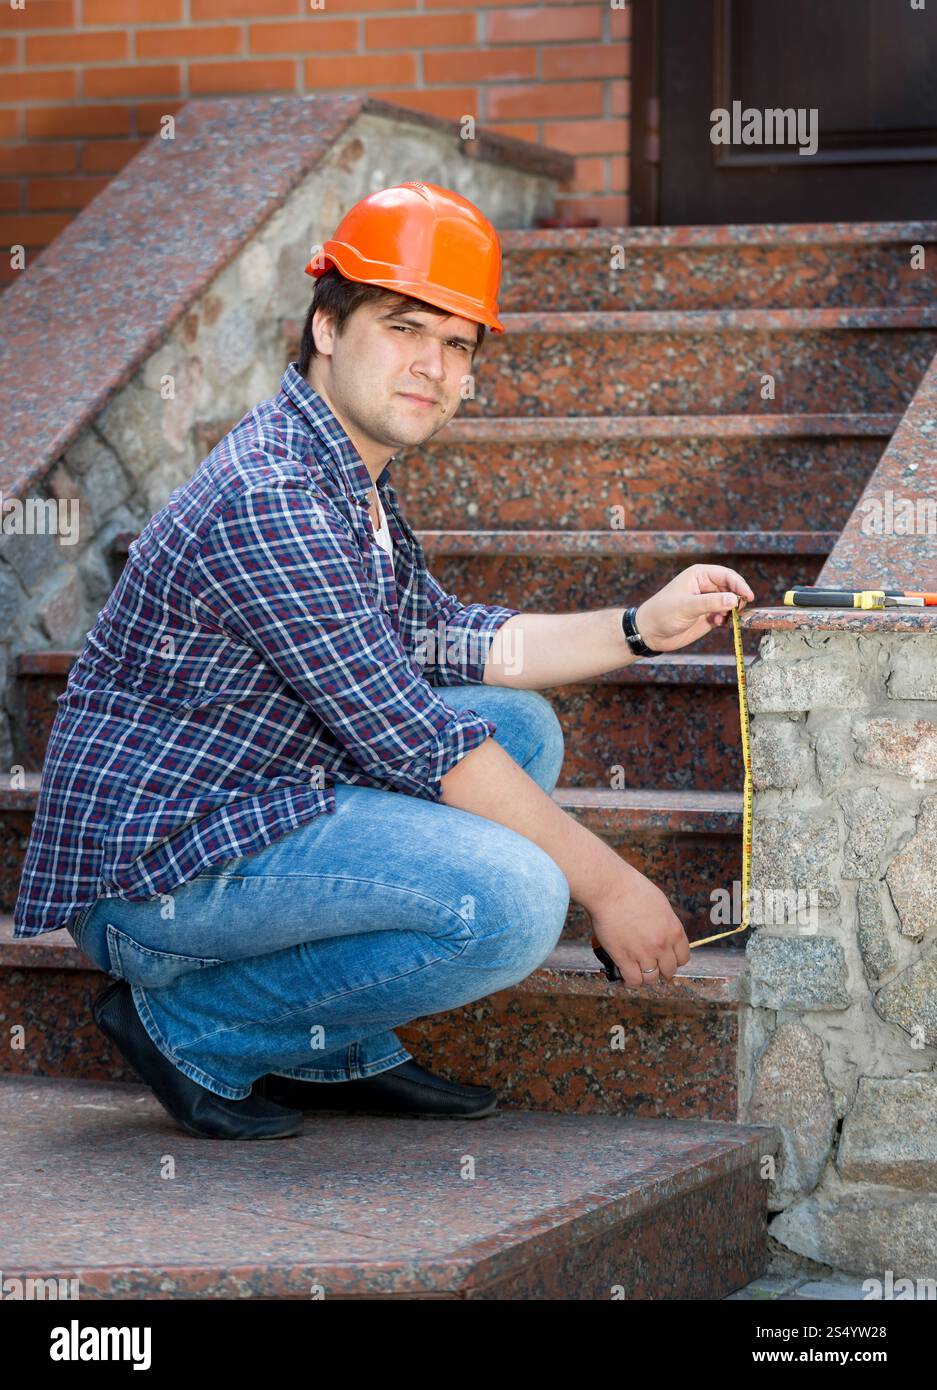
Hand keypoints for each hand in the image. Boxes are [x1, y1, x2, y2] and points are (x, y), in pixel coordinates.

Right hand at [589, 862, 689, 985]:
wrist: (610, 889)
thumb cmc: (631, 889)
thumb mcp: (660, 904)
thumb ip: (665, 923)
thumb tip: (662, 933)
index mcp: (674, 930)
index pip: (683, 958)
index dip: (673, 960)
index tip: (665, 958)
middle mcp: (662, 945)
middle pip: (669, 971)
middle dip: (660, 969)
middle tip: (650, 964)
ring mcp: (644, 953)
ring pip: (651, 979)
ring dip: (645, 977)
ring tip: (636, 971)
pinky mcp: (624, 957)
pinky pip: (632, 980)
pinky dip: (630, 982)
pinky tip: (625, 977)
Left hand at [634, 564, 754, 653]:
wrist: (651, 633)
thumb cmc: (663, 613)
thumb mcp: (687, 606)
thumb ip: (711, 602)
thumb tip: (734, 599)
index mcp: (700, 575)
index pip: (727, 575)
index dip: (739, 585)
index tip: (748, 597)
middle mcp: (706, 586)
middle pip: (732, 588)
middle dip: (737, 599)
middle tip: (738, 611)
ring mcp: (708, 601)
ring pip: (731, 603)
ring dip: (733, 611)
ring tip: (723, 619)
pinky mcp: (709, 616)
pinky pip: (726, 615)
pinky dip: (728, 619)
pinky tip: (718, 624)